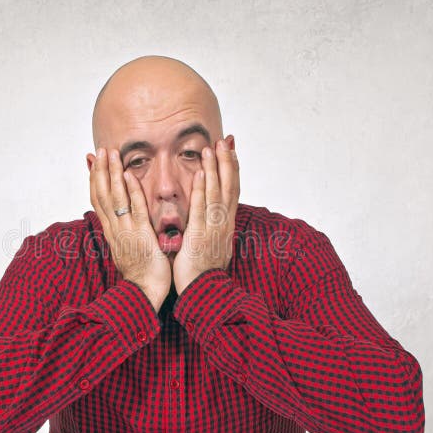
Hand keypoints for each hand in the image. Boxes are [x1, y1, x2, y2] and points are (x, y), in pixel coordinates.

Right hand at [89, 147, 171, 311]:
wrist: (144, 293)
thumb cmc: (141, 273)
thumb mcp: (127, 248)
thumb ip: (124, 231)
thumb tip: (120, 220)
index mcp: (112, 231)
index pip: (98, 200)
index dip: (94, 179)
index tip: (92, 161)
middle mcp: (114, 229)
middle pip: (101, 195)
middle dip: (100, 171)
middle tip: (100, 150)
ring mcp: (126, 231)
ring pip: (114, 198)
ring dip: (111, 174)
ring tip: (111, 154)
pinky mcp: (140, 235)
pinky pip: (134, 209)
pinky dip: (131, 192)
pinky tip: (128, 176)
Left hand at [173, 135, 238, 293]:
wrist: (205, 292)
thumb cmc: (204, 271)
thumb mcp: (212, 244)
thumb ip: (212, 228)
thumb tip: (214, 217)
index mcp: (225, 224)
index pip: (232, 191)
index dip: (233, 170)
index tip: (232, 151)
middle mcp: (223, 223)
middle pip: (228, 186)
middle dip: (227, 162)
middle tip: (226, 140)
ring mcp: (212, 228)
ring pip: (215, 193)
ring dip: (214, 169)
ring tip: (212, 148)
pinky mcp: (199, 235)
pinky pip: (200, 209)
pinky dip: (200, 190)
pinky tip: (199, 174)